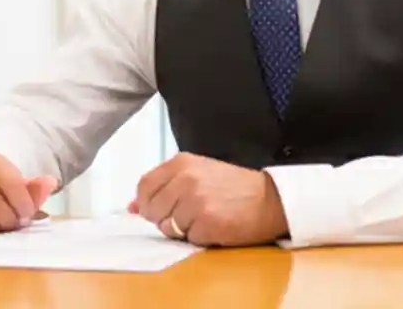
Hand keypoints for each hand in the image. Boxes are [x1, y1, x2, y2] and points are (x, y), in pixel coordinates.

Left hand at [129, 152, 286, 246]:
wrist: (271, 200)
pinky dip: (199, 237)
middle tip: (189, 215)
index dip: (147, 203)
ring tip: (205, 218)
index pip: (144, 187)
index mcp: (181, 163)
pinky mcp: (207, 222)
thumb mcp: (198, 175)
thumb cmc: (233, 188)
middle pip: (152, 210)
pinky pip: (188, 239)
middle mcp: (185, 179)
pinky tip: (215, 226)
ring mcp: (196, 201)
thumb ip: (164, 187)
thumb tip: (131, 207)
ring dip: (184, 229)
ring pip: (168, 227)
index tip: (160, 209)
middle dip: (165, 219)